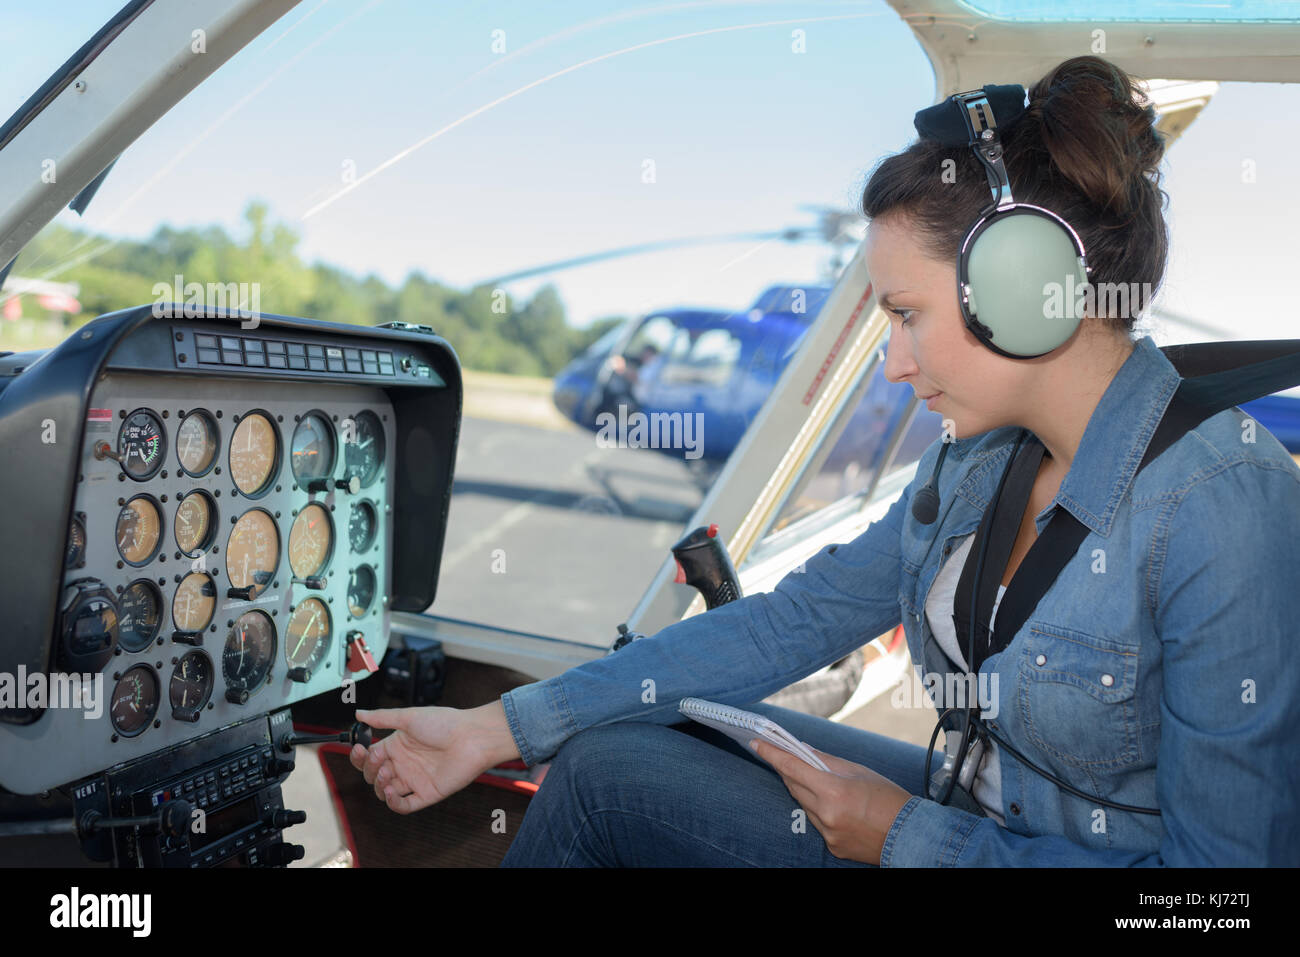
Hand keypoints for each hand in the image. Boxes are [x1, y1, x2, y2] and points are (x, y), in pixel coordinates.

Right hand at [349, 701, 517, 814]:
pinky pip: (404, 806)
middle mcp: (404, 763)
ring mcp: (415, 780)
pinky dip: (393, 803)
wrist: (472, 737)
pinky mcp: (426, 794)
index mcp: (398, 745)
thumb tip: (359, 713)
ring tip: (385, 774)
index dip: (361, 756)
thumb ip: (382, 717)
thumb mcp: (409, 717)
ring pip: (385, 792)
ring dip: (378, 786)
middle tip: (379, 761)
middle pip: (374, 776)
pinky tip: (390, 791)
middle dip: (369, 770)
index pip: (370, 756)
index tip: (359, 749)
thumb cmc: (445, 723)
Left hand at [750, 739, 911, 865]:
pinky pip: (816, 822)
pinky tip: (833, 805)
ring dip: (805, 790)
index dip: (772, 754)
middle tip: (783, 755)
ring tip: (818, 781)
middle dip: (789, 770)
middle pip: (794, 786)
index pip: (792, 768)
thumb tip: (803, 749)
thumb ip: (827, 762)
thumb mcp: (859, 772)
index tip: (757, 742)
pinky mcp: (832, 847)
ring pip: (804, 805)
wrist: (910, 836)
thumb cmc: (889, 798)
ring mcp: (827, 833)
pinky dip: (819, 810)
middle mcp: (826, 814)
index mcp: (833, 791)